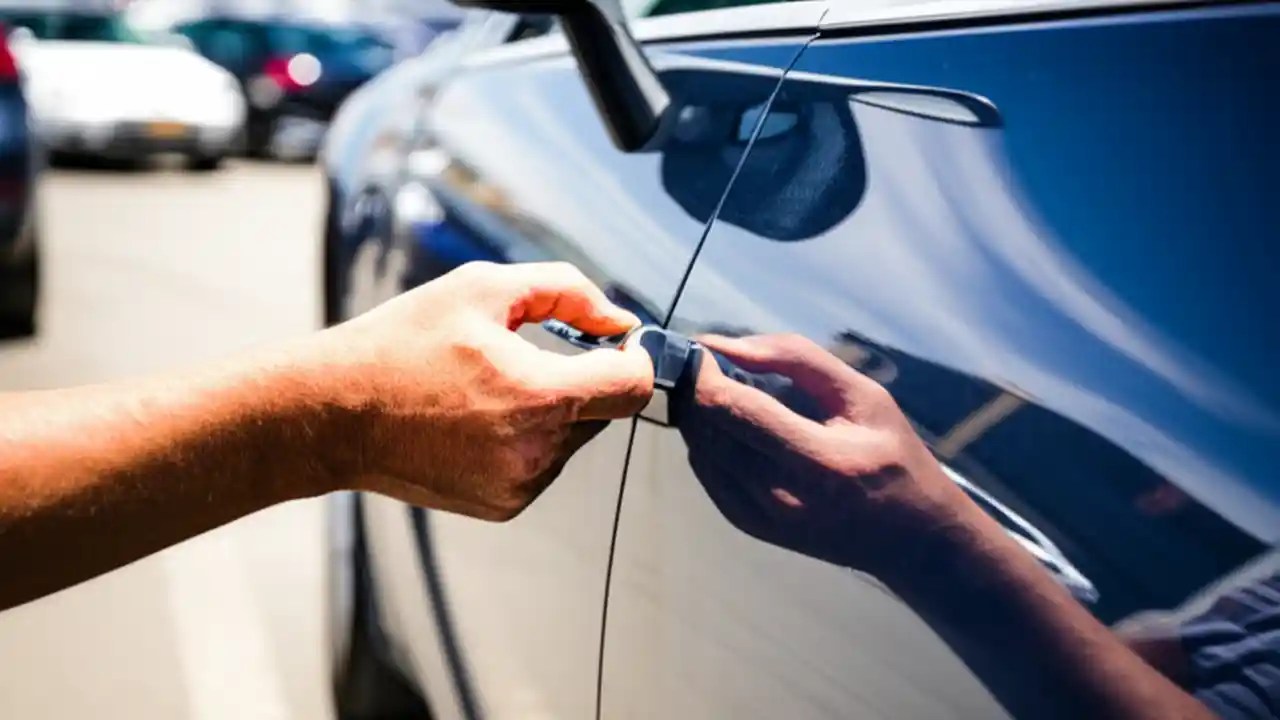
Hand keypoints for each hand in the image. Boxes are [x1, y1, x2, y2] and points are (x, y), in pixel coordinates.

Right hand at [298, 261, 653, 520]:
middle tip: (527, 356)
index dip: (633, 357)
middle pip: (603, 412)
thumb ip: (566, 293)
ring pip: (572, 439)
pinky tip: (476, 420)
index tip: (613, 342)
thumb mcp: (484, 289)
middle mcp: (538, 452)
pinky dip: (526, 440)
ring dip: (552, 411)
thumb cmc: (404, 343)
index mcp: (541, 398)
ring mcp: (521, 486)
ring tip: (487, 388)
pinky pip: (542, 465)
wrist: (335, 414)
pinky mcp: (502, 507)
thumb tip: (617, 320)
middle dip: (582, 380)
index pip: (633, 386)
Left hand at [676, 333, 976, 579]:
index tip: (704, 350)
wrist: (910, 535)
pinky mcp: (748, 525)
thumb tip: (724, 345)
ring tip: (732, 395)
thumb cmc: (892, 454)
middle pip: (707, 429)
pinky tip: (738, 429)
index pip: (732, 409)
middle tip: (714, 367)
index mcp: (818, 460)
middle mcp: (782, 496)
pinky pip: (706, 471)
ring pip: (699, 449)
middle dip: (698, 390)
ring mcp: (761, 517)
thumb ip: (795, 359)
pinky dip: (710, 442)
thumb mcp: (862, 394)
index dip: (704, 373)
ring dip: (702, 415)